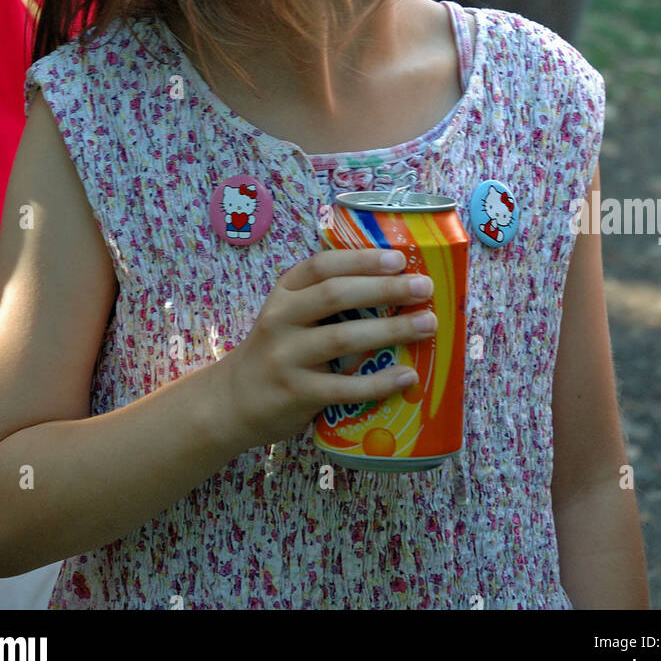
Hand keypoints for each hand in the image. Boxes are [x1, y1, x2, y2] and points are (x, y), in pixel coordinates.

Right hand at [218, 245, 435, 447]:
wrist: (234, 401)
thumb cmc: (278, 351)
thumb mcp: (288, 315)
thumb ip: (324, 300)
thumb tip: (393, 284)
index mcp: (284, 293)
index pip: (321, 266)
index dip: (361, 260)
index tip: (398, 259)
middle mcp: (281, 319)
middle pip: (335, 295)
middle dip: (385, 288)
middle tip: (424, 288)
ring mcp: (286, 357)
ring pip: (343, 337)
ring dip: (391, 330)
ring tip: (427, 325)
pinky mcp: (295, 393)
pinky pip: (344, 387)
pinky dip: (379, 382)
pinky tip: (407, 377)